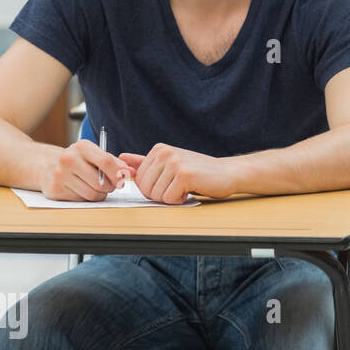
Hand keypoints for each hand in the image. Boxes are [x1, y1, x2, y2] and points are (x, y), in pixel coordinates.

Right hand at [41, 139, 135, 201]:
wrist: (47, 165)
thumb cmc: (79, 160)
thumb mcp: (96, 155)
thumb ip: (115, 163)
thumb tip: (131, 172)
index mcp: (82, 147)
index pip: (106, 162)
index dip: (118, 173)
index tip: (124, 179)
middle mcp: (68, 159)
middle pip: (100, 182)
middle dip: (109, 187)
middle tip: (108, 185)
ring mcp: (59, 175)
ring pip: (92, 194)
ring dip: (99, 194)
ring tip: (95, 187)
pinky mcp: (55, 189)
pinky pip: (80, 200)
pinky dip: (85, 197)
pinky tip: (80, 189)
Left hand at [119, 145, 238, 203]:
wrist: (228, 173)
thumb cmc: (200, 171)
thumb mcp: (171, 163)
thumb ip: (145, 162)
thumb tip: (121, 158)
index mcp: (159, 149)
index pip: (138, 180)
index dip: (154, 188)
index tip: (170, 182)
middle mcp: (164, 153)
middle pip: (145, 188)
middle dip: (161, 194)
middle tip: (178, 187)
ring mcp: (174, 163)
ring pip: (156, 195)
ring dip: (171, 198)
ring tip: (185, 187)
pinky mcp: (184, 175)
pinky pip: (169, 199)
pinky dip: (180, 200)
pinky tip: (190, 190)